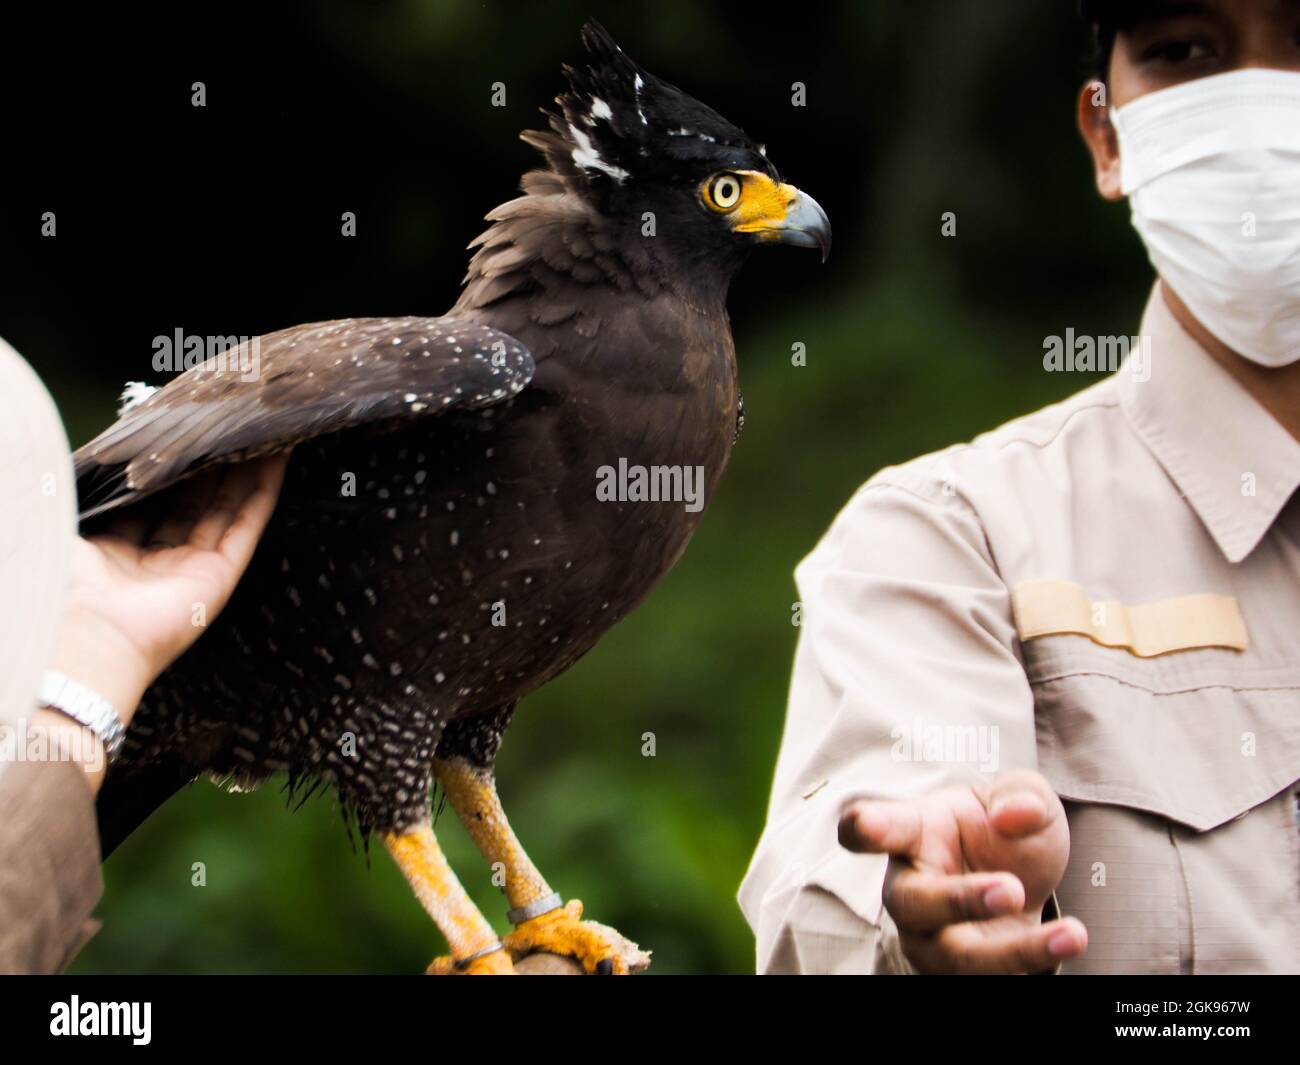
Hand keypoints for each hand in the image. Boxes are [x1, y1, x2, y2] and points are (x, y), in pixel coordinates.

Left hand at [44, 455, 288, 789]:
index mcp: (115, 552)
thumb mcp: (62, 522)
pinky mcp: (220, 575)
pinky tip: (275, 459)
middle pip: (193, 503)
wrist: (85, 634)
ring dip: (244, 471)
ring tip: (261, 431)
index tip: (183, 435)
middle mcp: (157, 562)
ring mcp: (193, 569)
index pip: (150, 502)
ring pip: (225, 509)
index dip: (168, 470)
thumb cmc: (62, 585)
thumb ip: (80, 490)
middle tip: (229, 425)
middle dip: (213, 465)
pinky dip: (263, 492)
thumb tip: (89, 454)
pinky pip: (246, 526)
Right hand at [838, 769, 1086, 972]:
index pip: (872, 828)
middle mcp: (910, 889)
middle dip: (959, 901)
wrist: (1023, 880)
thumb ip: (1022, 794)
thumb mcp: (1023, 796)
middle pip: (913, 903)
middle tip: (1011, 890)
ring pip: (956, 957)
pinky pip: (986, 982)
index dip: (865, 828)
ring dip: (1014, 952)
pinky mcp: (961, 974)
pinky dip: (1031, 966)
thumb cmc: (1006, 830)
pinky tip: (1066, 946)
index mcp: (913, 832)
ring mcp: (931, 938)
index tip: (867, 826)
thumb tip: (1015, 815)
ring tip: (1072, 933)